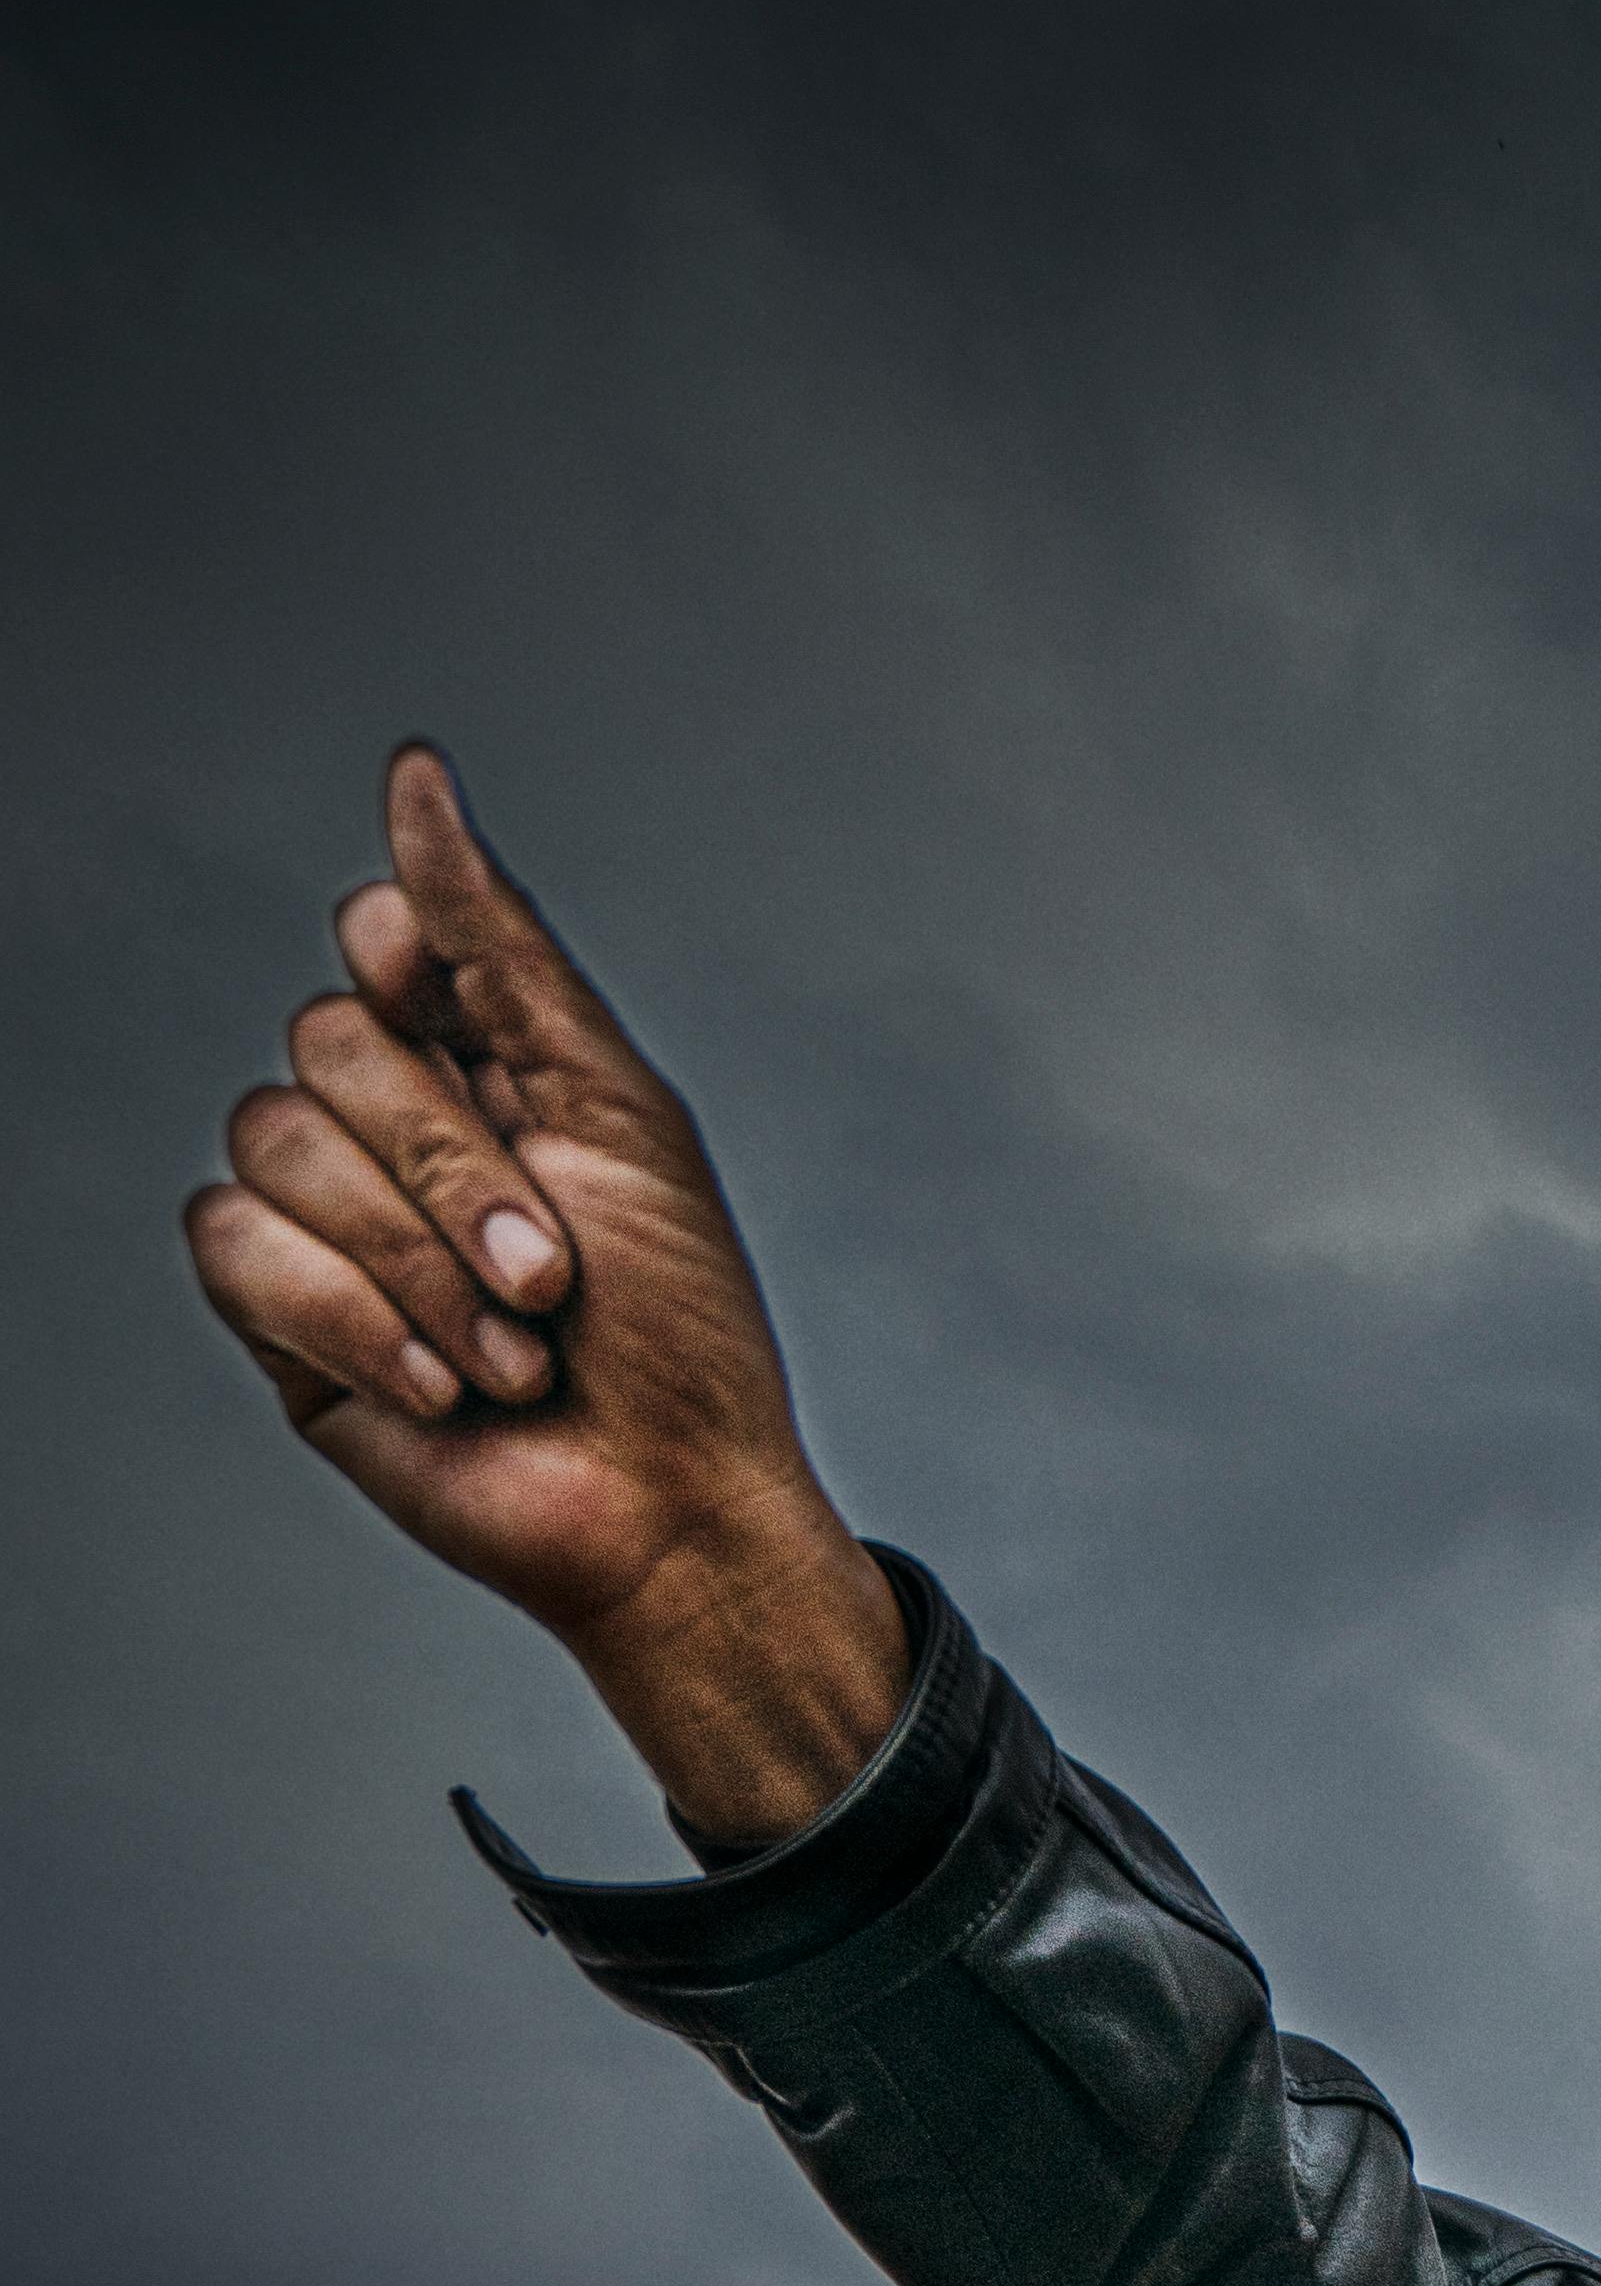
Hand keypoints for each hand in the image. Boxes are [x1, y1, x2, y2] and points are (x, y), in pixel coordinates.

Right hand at [181, 743, 909, 1847]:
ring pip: (274, 1143)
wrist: (666, 1510)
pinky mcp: (284, 1319)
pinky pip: (236, 1247)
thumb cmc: (678, 1334)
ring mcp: (331, 1220)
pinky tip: (441, 1389)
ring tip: (513, 1357)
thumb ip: (500, 949)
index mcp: (481, 1062)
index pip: (379, 941)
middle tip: (551, 1281)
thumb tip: (414, 775)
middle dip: (452, 1174)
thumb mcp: (617, 1112)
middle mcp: (392, 1127)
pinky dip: (352, 1322)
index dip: (409, 977)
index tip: (493, 1063)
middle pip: (329, 1046)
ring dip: (414, 1266)